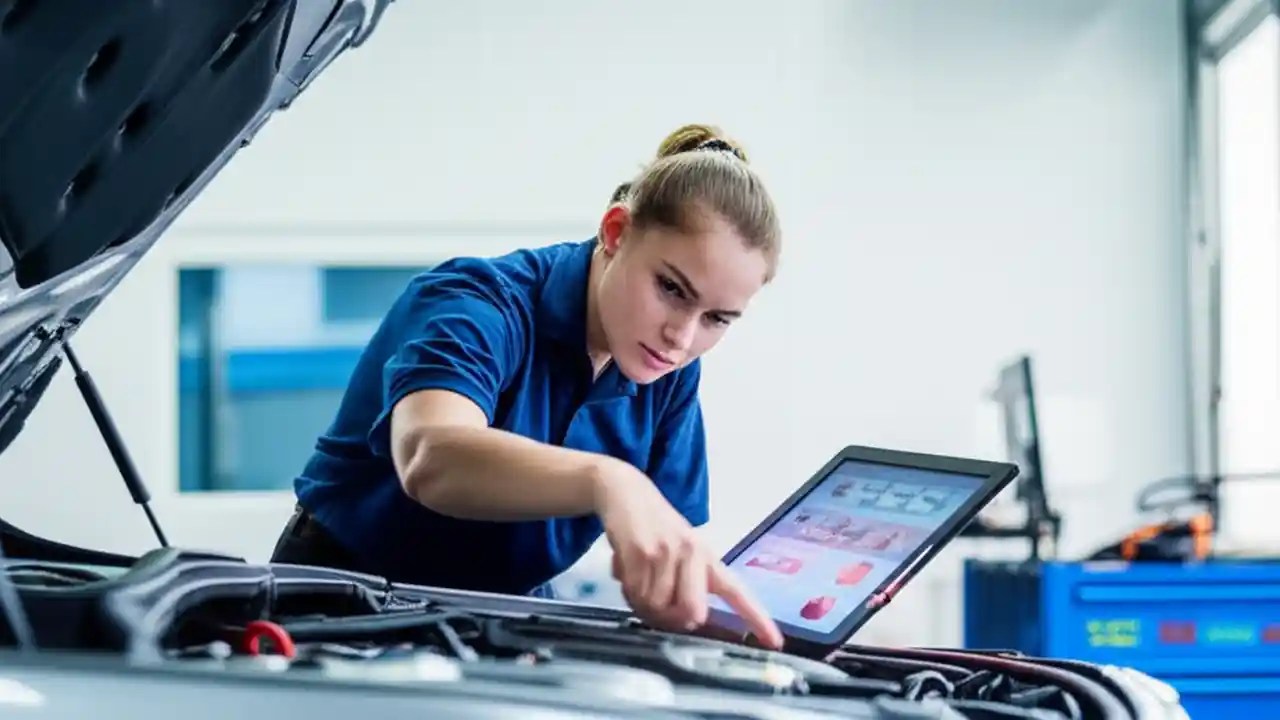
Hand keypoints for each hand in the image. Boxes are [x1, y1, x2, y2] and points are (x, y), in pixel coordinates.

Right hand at [593, 461, 782, 649]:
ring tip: (639, 580)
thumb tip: (688, 621)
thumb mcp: (682, 552)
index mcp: (707, 557)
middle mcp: (693, 553)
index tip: (775, 642)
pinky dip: (628, 592)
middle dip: (673, 619)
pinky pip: (635, 594)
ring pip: (657, 607)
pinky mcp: (641, 552)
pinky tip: (627, 571)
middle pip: (691, 613)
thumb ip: (690, 584)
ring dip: (643, 603)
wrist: (628, 493)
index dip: (757, 618)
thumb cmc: (657, 528)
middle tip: (661, 607)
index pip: (737, 592)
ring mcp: (667, 552)